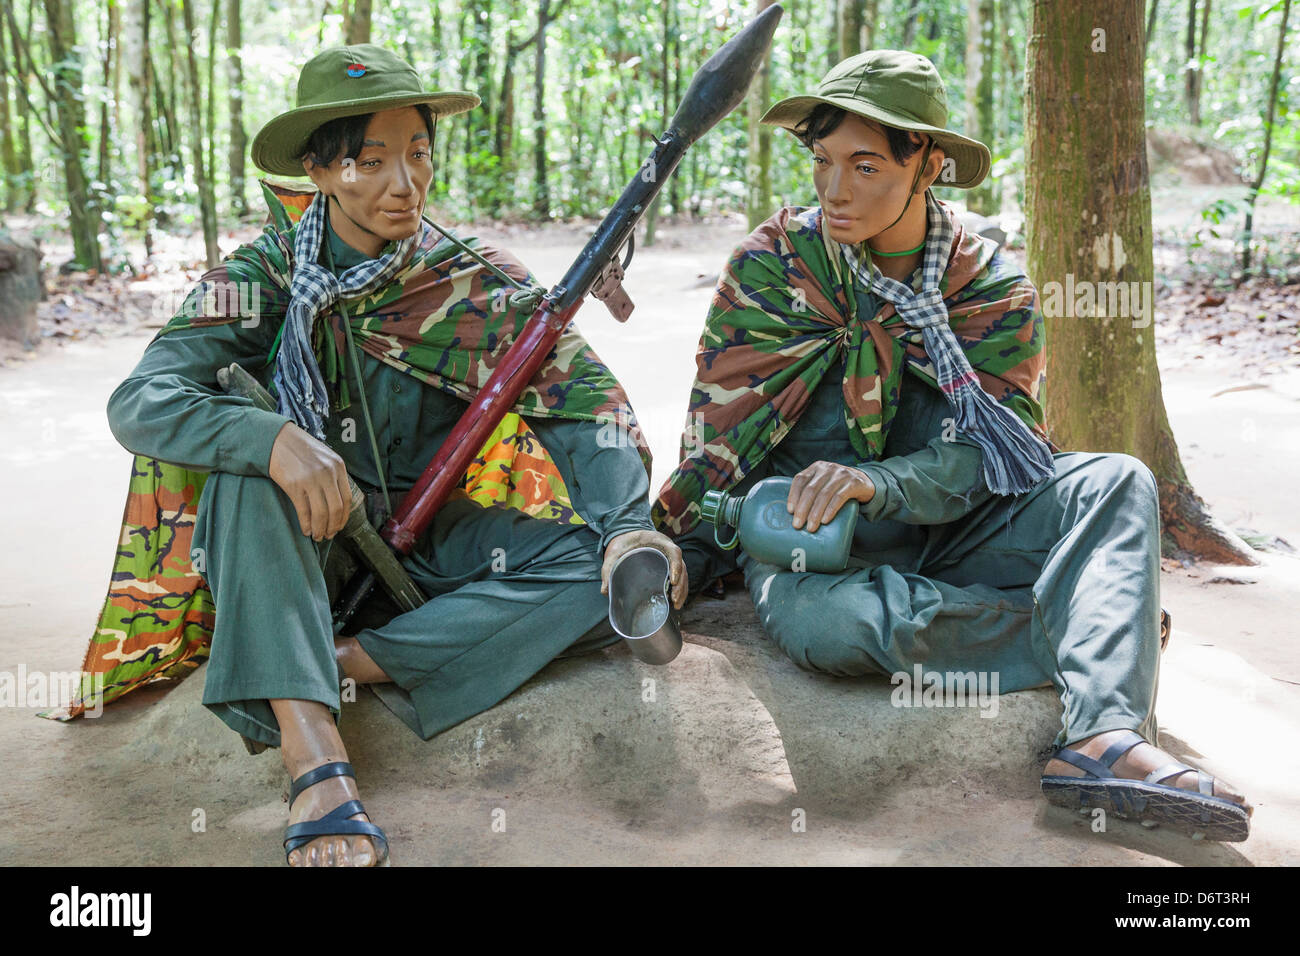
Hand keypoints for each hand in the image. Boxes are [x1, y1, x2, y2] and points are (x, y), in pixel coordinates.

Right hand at [268, 421, 351, 540]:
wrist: (277, 439)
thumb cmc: (300, 449)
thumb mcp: (324, 457)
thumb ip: (333, 476)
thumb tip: (338, 503)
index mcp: (338, 467)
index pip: (347, 499)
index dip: (344, 517)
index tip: (340, 527)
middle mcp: (327, 473)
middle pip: (336, 509)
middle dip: (333, 526)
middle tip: (329, 535)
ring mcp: (311, 479)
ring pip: (321, 513)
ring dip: (320, 529)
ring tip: (317, 536)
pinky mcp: (294, 485)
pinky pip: (304, 511)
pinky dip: (306, 524)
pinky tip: (305, 530)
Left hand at [601, 529, 688, 609]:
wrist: (625, 535)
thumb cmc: (622, 542)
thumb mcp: (614, 553)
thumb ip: (608, 569)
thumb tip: (605, 591)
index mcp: (657, 540)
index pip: (674, 551)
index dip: (676, 566)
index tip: (673, 581)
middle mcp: (667, 548)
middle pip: (681, 565)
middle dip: (680, 584)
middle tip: (674, 599)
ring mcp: (669, 556)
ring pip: (682, 573)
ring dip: (681, 589)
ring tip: (676, 605)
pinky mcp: (667, 565)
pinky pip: (678, 576)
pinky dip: (678, 589)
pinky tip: (675, 601)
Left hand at [787, 460, 874, 532]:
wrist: (864, 483)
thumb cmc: (838, 487)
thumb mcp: (823, 484)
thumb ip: (811, 492)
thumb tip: (795, 514)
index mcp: (816, 467)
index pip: (800, 479)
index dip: (793, 495)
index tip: (790, 511)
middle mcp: (828, 468)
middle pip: (811, 489)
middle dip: (803, 509)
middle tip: (798, 525)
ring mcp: (841, 474)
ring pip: (824, 495)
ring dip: (815, 513)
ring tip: (811, 527)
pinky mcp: (853, 483)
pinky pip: (839, 498)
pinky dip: (830, 510)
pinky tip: (825, 520)